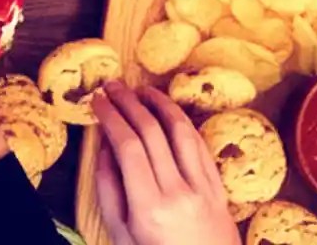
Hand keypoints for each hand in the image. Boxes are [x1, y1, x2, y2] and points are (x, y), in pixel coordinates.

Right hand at [93, 82, 238, 244]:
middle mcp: (179, 192)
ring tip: (142, 90)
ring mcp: (204, 189)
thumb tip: (104, 145)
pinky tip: (170, 113)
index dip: (111, 116)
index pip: (128, 145)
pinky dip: (183, 124)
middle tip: (112, 85)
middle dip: (129, 102)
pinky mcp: (220, 190)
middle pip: (153, 133)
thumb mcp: (120, 233)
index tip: (97, 100)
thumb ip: (108, 188)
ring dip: (161, 104)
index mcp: (149, 207)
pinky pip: (201, 147)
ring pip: (182, 132)